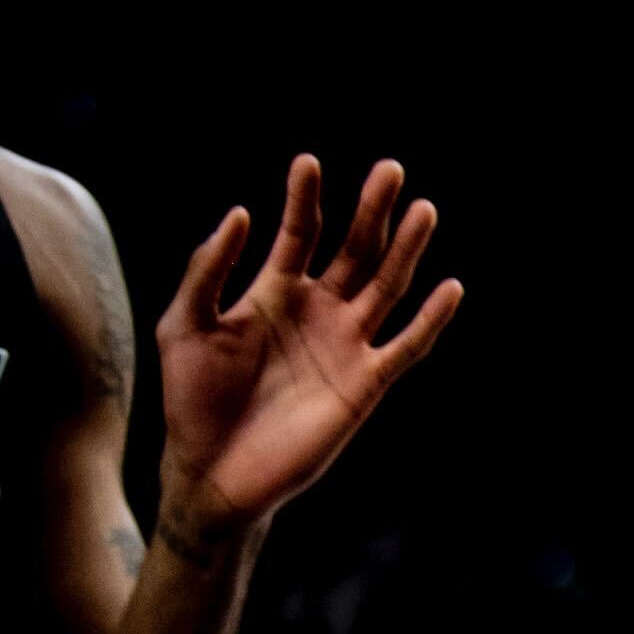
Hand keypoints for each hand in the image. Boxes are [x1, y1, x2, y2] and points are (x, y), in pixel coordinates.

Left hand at [153, 158, 462, 551]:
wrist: (213, 471)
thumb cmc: (191, 400)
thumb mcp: (184, 324)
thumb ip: (207, 270)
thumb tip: (240, 213)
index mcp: (274, 293)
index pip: (300, 233)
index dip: (305, 197)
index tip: (309, 162)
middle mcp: (317, 312)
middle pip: (355, 250)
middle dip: (373, 210)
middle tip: (389, 170)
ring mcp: (345, 346)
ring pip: (386, 287)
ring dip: (406, 250)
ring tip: (424, 209)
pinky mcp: (365, 384)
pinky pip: (406, 347)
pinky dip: (430, 319)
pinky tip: (448, 288)